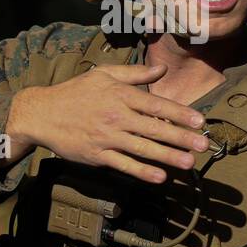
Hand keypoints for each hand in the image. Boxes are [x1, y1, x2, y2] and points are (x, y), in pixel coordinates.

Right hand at [3, 62, 208, 183]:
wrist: (42, 113)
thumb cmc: (75, 92)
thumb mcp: (103, 74)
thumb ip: (135, 74)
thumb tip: (161, 69)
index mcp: (120, 94)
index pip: (156, 105)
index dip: (180, 113)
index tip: (200, 122)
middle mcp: (116, 115)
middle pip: (154, 128)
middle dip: (181, 137)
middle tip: (204, 145)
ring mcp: (106, 137)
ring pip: (142, 148)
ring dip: (168, 156)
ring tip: (190, 163)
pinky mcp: (96, 154)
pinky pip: (123, 164)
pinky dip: (142, 171)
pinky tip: (159, 177)